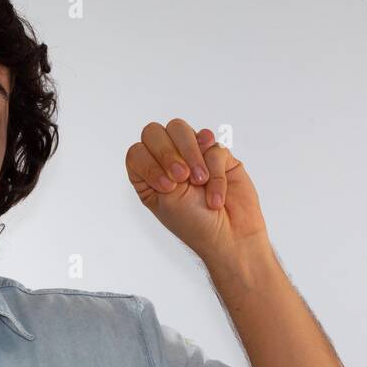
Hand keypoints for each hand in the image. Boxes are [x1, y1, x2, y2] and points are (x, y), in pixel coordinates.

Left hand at [125, 118, 267, 264]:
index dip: (150, 163)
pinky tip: (217, 195)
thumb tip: (173, 133)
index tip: (168, 186)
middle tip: (182, 178)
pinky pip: (213, 147)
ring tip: (200, 181)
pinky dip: (215, 173)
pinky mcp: (218, 156)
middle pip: (155, 132)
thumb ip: (157, 164)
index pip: (137, 151)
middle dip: (168, 153)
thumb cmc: (194, 224)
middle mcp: (168, 161)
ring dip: (190, 154)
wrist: (229, 237)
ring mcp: (193, 155)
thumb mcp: (162, 198)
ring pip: (180, 129)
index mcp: (149, 174)